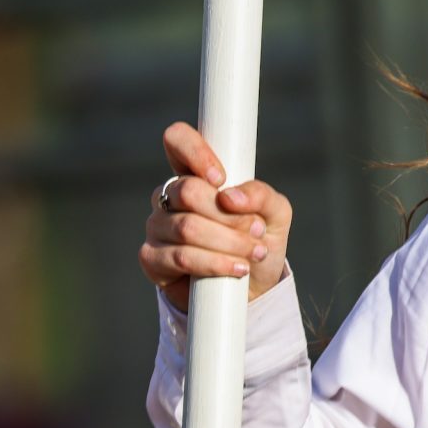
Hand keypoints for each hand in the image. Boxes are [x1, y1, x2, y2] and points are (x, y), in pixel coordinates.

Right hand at [138, 121, 293, 310]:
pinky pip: (180, 256)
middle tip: (257, 230)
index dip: (195, 152)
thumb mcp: (275, 214)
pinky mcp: (152, 259)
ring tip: (255, 253)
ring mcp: (157, 226)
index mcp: (195, 173)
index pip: (177, 139)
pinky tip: (236, 269)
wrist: (253, 288)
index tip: (221, 179)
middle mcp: (170, 195)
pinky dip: (215, 263)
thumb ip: (261, 195)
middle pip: (187, 190)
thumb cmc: (260, 240)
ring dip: (229, 242)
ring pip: (187, 227)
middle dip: (229, 215)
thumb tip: (229, 196)